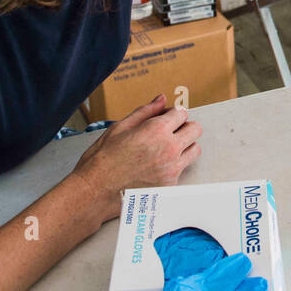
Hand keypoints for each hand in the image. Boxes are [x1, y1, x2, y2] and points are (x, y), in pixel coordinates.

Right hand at [70, 94, 201, 222]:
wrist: (96, 191)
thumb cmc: (103, 159)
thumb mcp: (120, 127)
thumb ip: (145, 111)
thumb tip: (161, 99)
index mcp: (157, 130)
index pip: (182, 113)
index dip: (173, 113)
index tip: (166, 117)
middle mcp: (169, 148)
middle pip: (195, 129)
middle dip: (184, 126)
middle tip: (171, 130)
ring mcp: (172, 168)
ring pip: (194, 149)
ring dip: (185, 145)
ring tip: (167, 148)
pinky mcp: (171, 185)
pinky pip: (183, 169)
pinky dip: (175, 165)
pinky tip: (158, 166)